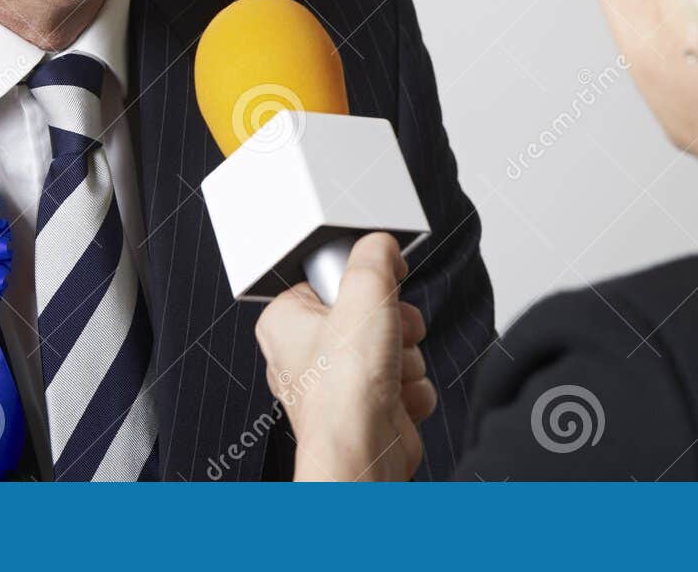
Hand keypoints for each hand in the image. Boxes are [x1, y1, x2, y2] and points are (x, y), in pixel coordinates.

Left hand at [255, 232, 437, 480]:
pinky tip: (397, 398)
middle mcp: (306, 354)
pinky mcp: (369, 407)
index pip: (332, 279)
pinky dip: (410, 388)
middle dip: (394, 326)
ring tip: (390, 372)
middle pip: (371, 313)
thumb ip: (375, 255)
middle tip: (386, 336)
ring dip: (405, 358)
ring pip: (393, 346)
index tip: (375, 288)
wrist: (363, 453)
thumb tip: (381, 245)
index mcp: (286, 321)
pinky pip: (405, 380)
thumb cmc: (344, 390)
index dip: (363, 284)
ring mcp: (339, 384)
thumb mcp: (364, 291)